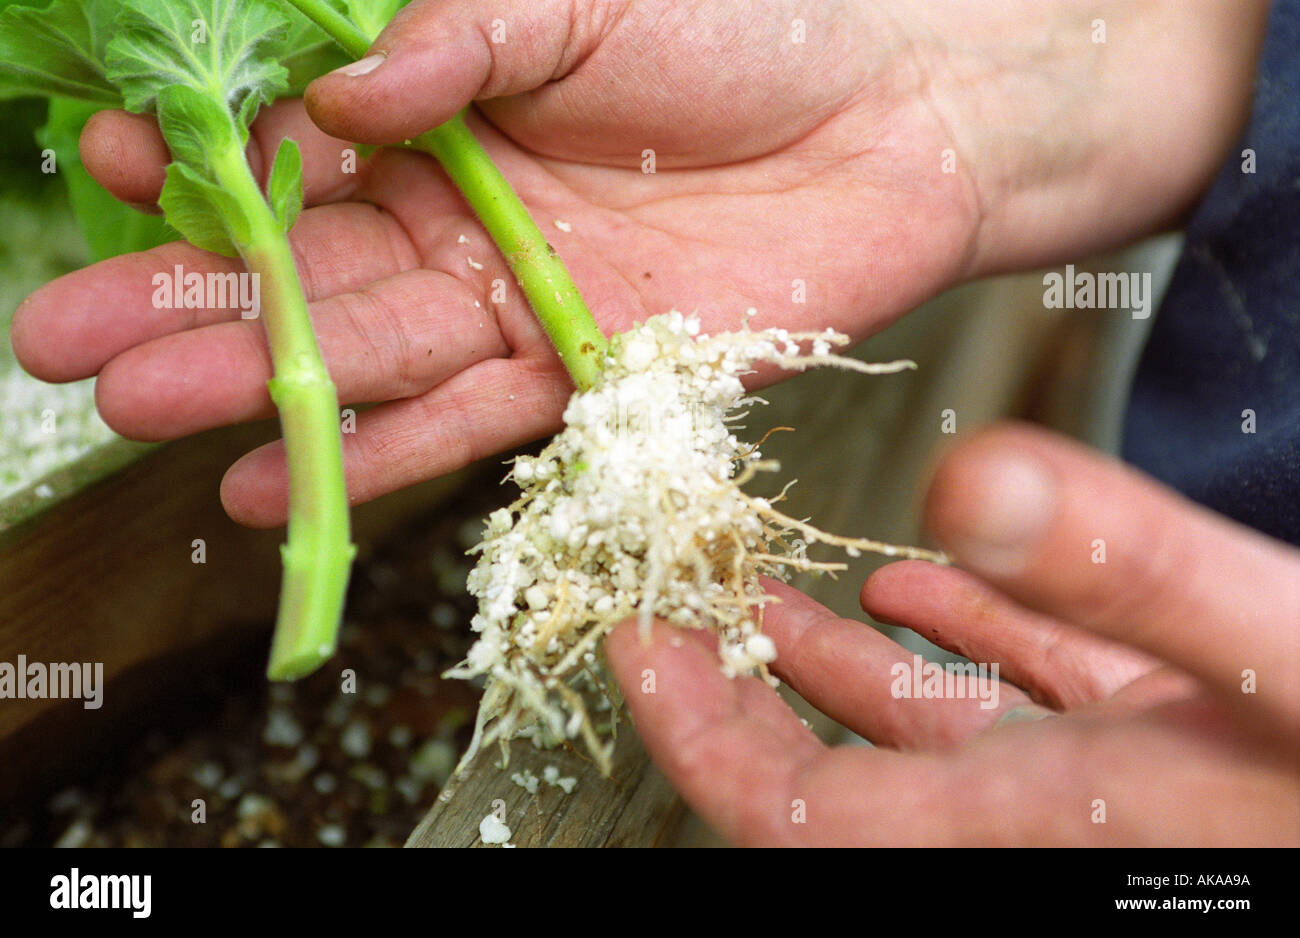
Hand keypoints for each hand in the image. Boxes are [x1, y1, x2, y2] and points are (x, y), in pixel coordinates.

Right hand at [10, 0, 1265, 525]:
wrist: (900, 109)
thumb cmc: (750, 21)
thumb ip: (451, 35)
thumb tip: (331, 94)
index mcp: (444, 108)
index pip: (293, 147)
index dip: (204, 165)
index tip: (121, 169)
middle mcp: (462, 213)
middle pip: (307, 267)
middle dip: (189, 298)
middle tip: (75, 342)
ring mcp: (516, 300)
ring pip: (369, 353)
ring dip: (261, 384)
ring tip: (145, 406)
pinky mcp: (585, 374)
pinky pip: (470, 421)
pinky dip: (385, 455)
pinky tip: (289, 483)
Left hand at [605, 424, 1299, 844]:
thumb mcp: (1288, 658)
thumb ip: (1130, 576)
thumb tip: (971, 482)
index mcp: (1032, 825)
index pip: (791, 808)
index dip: (694, 731)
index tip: (633, 644)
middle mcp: (1042, 822)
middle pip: (836, 773)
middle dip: (748, 691)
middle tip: (680, 607)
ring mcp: (1096, 792)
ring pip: (927, 733)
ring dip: (840, 663)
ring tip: (772, 594)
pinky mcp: (1158, 754)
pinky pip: (1024, 706)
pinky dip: (968, 645)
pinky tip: (926, 587)